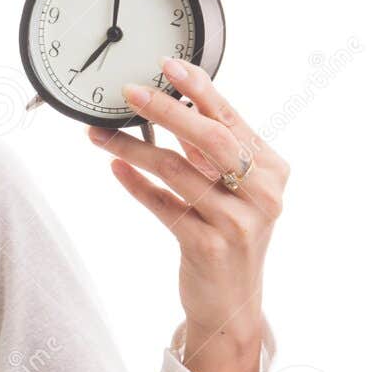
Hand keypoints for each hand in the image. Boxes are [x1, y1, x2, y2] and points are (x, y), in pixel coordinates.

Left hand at [85, 57, 288, 371]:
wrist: (231, 306)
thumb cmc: (228, 238)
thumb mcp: (233, 192)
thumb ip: (210, 155)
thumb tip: (174, 106)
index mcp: (271, 171)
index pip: (231, 120)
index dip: (200, 89)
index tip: (168, 65)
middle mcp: (262, 194)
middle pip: (209, 140)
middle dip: (167, 110)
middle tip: (129, 93)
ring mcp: (238, 222)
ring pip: (176, 171)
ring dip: (133, 148)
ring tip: (100, 134)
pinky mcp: (209, 247)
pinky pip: (163, 206)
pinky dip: (136, 185)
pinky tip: (114, 168)